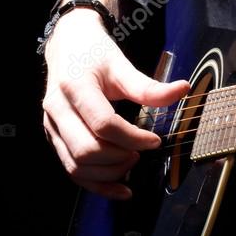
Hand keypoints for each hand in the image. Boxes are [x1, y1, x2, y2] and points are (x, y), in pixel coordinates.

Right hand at [42, 9, 188, 198]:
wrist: (67, 46)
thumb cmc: (94, 54)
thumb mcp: (121, 65)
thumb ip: (148, 86)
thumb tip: (183, 90)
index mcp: (74, 87)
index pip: (103, 124)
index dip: (133, 138)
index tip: (154, 140)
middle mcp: (57, 109)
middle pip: (87, 150)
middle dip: (119, 158)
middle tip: (140, 153)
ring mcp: (52, 127)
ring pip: (77, 166)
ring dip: (109, 174)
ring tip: (131, 162)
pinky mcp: (55, 139)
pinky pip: (73, 171)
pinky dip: (97, 185)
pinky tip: (121, 189)